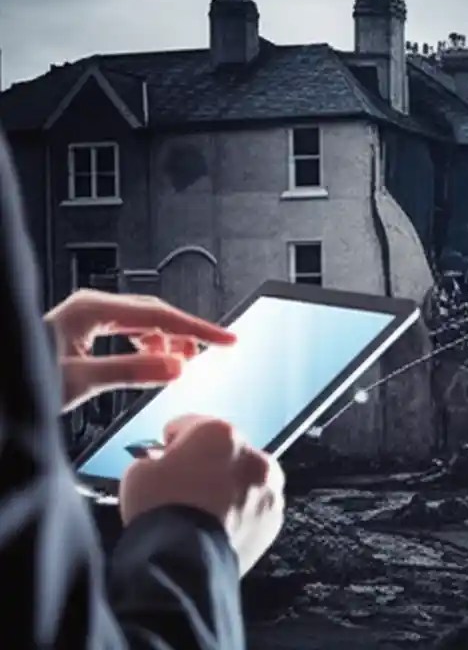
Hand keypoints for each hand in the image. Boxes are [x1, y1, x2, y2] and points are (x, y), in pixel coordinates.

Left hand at [44, 289, 235, 412]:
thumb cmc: (21, 380)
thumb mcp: (80, 380)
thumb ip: (132, 371)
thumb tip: (177, 365)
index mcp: (91, 309)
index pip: (159, 315)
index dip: (197, 329)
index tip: (226, 340)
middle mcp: (91, 307)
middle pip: (155, 314)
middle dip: (186, 333)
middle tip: (215, 350)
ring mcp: (88, 317)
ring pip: (143, 323)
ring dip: (167, 341)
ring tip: (184, 362)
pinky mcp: (85, 331)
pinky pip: (129, 333)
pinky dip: (148, 347)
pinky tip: (155, 361)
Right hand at [120, 414, 284, 576]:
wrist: (182, 562)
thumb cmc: (160, 513)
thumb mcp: (138, 472)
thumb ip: (154, 458)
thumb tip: (159, 461)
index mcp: (220, 434)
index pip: (194, 424)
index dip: (174, 437)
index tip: (167, 446)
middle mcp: (253, 456)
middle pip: (226, 451)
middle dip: (207, 462)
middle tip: (185, 481)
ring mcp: (268, 488)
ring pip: (245, 479)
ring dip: (229, 486)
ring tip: (202, 507)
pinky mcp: (273, 518)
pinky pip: (254, 506)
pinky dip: (241, 511)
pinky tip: (217, 524)